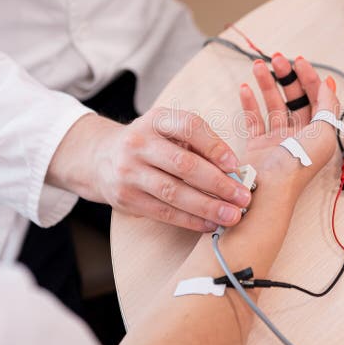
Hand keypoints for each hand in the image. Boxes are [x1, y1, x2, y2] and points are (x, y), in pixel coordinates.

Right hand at [47, 109, 251, 231]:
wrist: (100, 157)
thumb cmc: (150, 143)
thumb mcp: (168, 130)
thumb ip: (198, 143)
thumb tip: (235, 169)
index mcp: (157, 120)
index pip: (189, 127)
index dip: (214, 146)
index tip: (236, 164)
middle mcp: (140, 143)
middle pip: (183, 164)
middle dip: (217, 183)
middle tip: (243, 196)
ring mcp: (130, 172)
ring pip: (173, 192)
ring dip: (207, 206)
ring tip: (232, 215)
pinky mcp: (126, 198)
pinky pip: (163, 212)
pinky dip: (190, 220)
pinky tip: (211, 224)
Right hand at [238, 54, 339, 194]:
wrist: (269, 189)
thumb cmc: (297, 165)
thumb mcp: (323, 132)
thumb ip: (327, 106)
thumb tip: (330, 84)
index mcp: (318, 133)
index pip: (316, 98)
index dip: (309, 78)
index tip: (299, 62)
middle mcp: (299, 136)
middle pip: (295, 98)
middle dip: (287, 77)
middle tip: (277, 60)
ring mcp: (277, 140)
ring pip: (273, 104)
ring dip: (267, 84)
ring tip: (257, 66)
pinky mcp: (257, 145)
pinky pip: (253, 119)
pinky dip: (249, 102)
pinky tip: (245, 87)